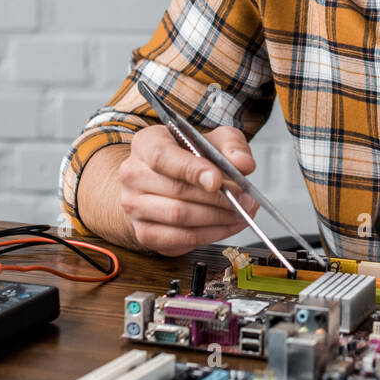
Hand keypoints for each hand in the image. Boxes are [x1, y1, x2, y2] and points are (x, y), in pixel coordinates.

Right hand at [118, 124, 260, 256]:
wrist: (169, 180)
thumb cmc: (192, 157)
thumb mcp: (215, 139)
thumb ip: (232, 146)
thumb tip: (242, 163)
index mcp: (146, 144)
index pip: (163, 157)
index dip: (192, 170)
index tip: (218, 180)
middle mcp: (133, 175)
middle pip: (176, 191)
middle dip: (218, 198)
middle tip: (246, 200)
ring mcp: (134, 207)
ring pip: (179, 217)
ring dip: (217, 218)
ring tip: (241, 213)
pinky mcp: (144, 233)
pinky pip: (180, 239)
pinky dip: (210, 235)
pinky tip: (227, 226)